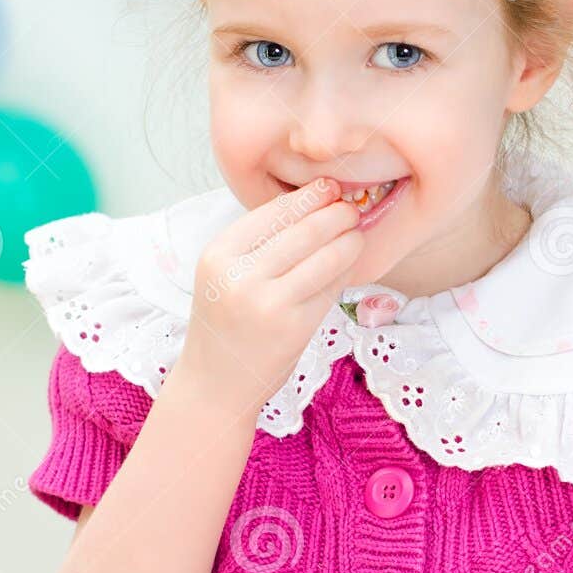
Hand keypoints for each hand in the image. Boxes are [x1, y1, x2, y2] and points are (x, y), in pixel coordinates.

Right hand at [178, 177, 362, 414]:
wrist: (216, 384)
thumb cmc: (226, 323)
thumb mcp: (224, 275)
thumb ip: (258, 244)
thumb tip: (313, 204)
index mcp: (218, 255)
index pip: (273, 212)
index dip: (307, 197)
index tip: (329, 188)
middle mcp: (240, 276)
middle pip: (304, 230)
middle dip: (336, 214)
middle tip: (351, 208)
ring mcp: (268, 303)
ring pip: (325, 257)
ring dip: (349, 241)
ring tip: (356, 234)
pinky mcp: (294, 328)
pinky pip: (330, 289)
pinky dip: (344, 274)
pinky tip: (348, 266)